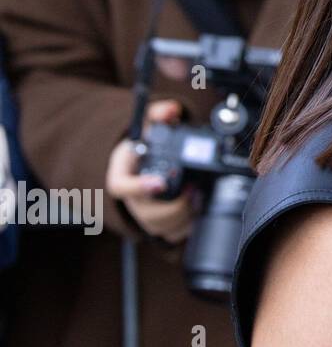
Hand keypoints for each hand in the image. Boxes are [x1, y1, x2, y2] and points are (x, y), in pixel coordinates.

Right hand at [106, 99, 194, 243]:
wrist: (139, 165)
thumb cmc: (142, 147)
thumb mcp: (147, 126)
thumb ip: (159, 114)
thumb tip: (172, 109)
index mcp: (121, 173)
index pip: (120, 186)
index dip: (138, 187)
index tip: (160, 183)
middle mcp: (129, 198)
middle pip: (145, 213)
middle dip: (173, 206)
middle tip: (193, 191)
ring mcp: (141, 214)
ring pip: (158, 227)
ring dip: (181, 217)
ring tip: (197, 198)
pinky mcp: (155, 225)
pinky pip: (168, 236)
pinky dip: (185, 227)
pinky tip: (196, 211)